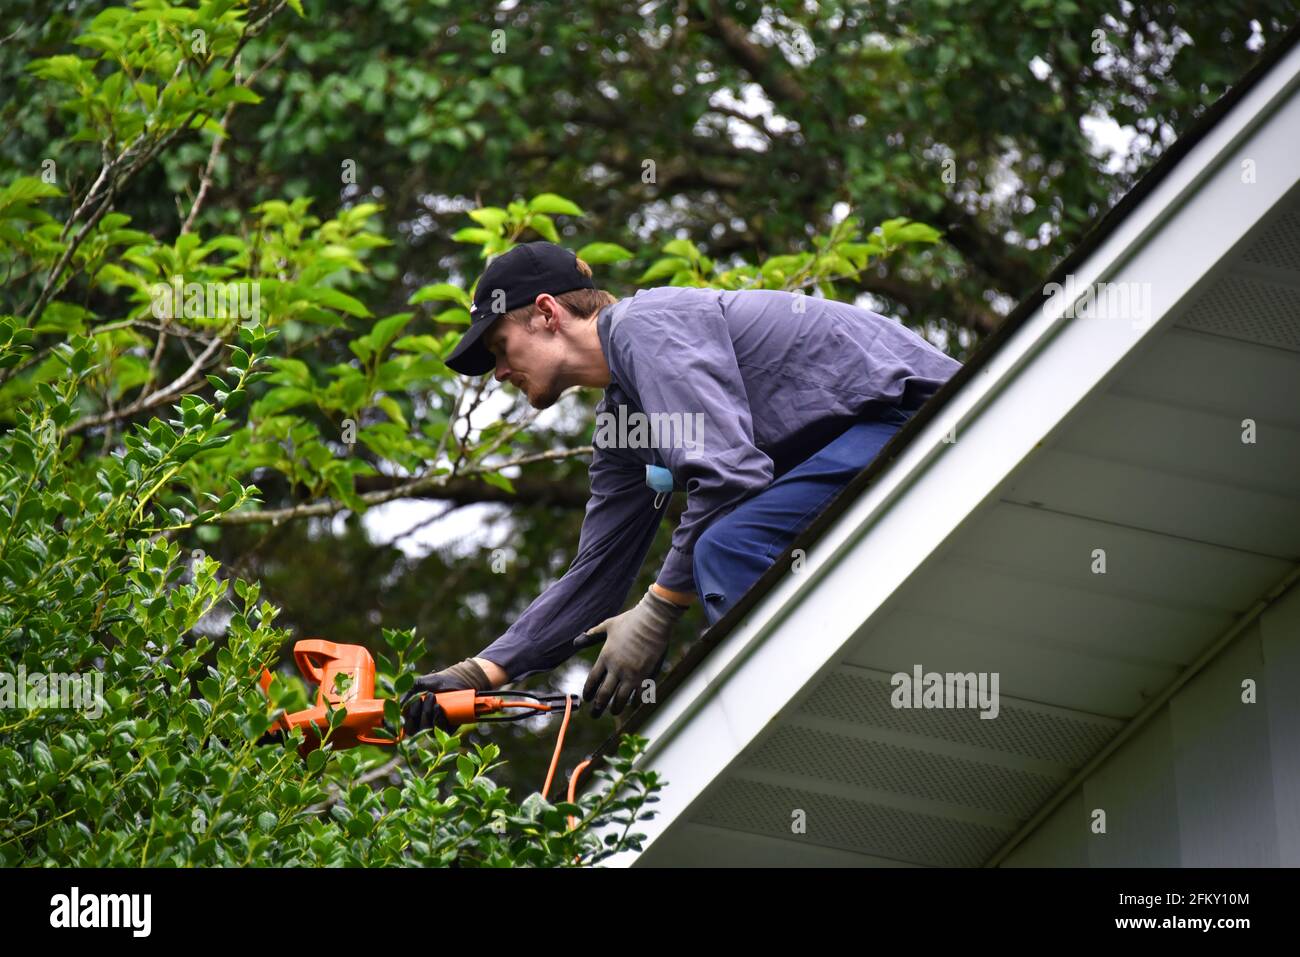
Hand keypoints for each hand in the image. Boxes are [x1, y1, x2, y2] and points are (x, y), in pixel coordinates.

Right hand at [400, 658, 490, 736]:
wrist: (460, 680)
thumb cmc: (440, 682)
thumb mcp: (421, 683)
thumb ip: (408, 691)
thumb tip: (400, 705)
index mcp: (415, 714)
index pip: (405, 724)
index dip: (406, 716)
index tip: (414, 700)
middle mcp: (424, 723)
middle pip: (413, 730)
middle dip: (416, 714)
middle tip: (424, 698)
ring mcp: (436, 726)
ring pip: (425, 730)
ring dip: (427, 714)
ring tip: (434, 699)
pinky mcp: (448, 728)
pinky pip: (439, 731)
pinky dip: (437, 720)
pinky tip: (439, 708)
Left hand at [574, 588, 687, 717]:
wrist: (653, 620)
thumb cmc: (631, 620)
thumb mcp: (608, 626)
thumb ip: (592, 635)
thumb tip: (577, 641)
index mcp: (605, 657)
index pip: (592, 681)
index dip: (588, 693)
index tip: (587, 700)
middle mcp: (616, 669)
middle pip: (603, 695)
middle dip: (597, 708)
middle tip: (594, 715)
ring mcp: (632, 674)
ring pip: (620, 700)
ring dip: (615, 708)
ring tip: (614, 711)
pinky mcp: (646, 676)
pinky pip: (639, 696)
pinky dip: (635, 702)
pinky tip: (633, 704)